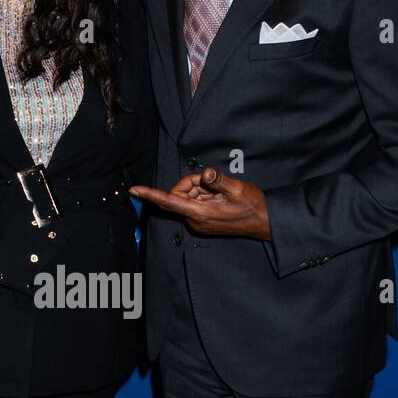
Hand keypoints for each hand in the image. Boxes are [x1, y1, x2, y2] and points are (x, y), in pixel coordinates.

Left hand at [129, 167, 270, 239]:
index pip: (169, 201)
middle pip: (178, 194)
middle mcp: (195, 220)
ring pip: (187, 197)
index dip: (150, 194)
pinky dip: (203, 195)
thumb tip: (206, 174)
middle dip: (191, 183)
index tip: (134, 190)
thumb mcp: (238, 190)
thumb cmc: (252, 207)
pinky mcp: (202, 220)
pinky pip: (194, 202)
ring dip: (199, 189)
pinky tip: (218, 196)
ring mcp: (198, 221)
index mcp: (200, 213)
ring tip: (220, 191)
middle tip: (212, 181)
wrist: (263, 222)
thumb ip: (219, 181)